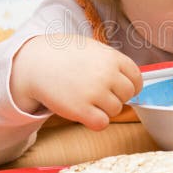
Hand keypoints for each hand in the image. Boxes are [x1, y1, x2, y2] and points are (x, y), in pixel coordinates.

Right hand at [10, 34, 142, 130]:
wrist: (35, 63)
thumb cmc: (64, 55)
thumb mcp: (93, 49)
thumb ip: (112, 62)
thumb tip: (131, 81)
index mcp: (112, 57)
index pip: (137, 78)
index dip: (130, 85)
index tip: (119, 88)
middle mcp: (107, 74)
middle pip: (128, 95)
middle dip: (116, 96)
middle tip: (98, 93)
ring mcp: (95, 92)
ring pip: (116, 110)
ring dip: (104, 108)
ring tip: (86, 99)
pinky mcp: (82, 110)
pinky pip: (102, 123)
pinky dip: (95, 121)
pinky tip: (84, 112)